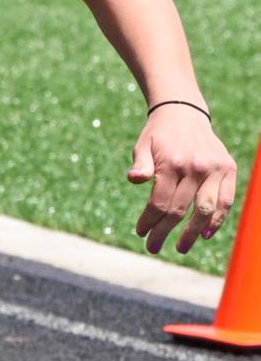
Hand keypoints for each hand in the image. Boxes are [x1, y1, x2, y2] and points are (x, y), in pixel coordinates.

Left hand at [127, 106, 235, 254]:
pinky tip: (205, 234)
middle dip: (164, 232)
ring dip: (192, 233)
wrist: (184, 113)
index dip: (149, 221)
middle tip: (153, 247)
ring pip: (205, 210)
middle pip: (179, 210)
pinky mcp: (228, 169)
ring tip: (181, 247)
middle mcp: (195, 167)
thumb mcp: (143, 145)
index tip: (141, 233)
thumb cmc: (158, 134)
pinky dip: (217, 219)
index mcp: (172, 163)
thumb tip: (133, 179)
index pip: (159, 203)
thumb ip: (140, 164)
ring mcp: (214, 169)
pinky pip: (225, 200)